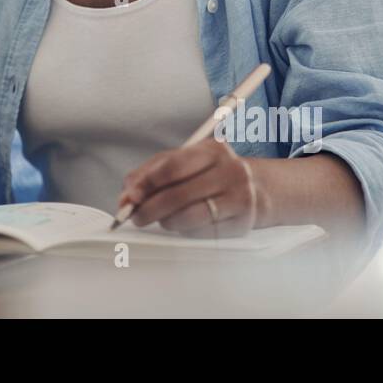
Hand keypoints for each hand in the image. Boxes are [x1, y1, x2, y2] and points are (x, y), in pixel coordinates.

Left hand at [117, 138, 260, 237]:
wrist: (257, 189)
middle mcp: (229, 170)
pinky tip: (185, 225)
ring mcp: (239, 196)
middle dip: (150, 208)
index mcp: (211, 150)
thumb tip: (126, 196)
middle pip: (178, 194)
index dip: (147, 184)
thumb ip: (151, 174)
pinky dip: (187, 231)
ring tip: (163, 220)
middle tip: (136, 216)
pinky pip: (204, 232)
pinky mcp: (243, 222)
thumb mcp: (184, 162)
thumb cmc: (211, 174)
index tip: (130, 197)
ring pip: (190, 216)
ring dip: (167, 222)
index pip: (172, 166)